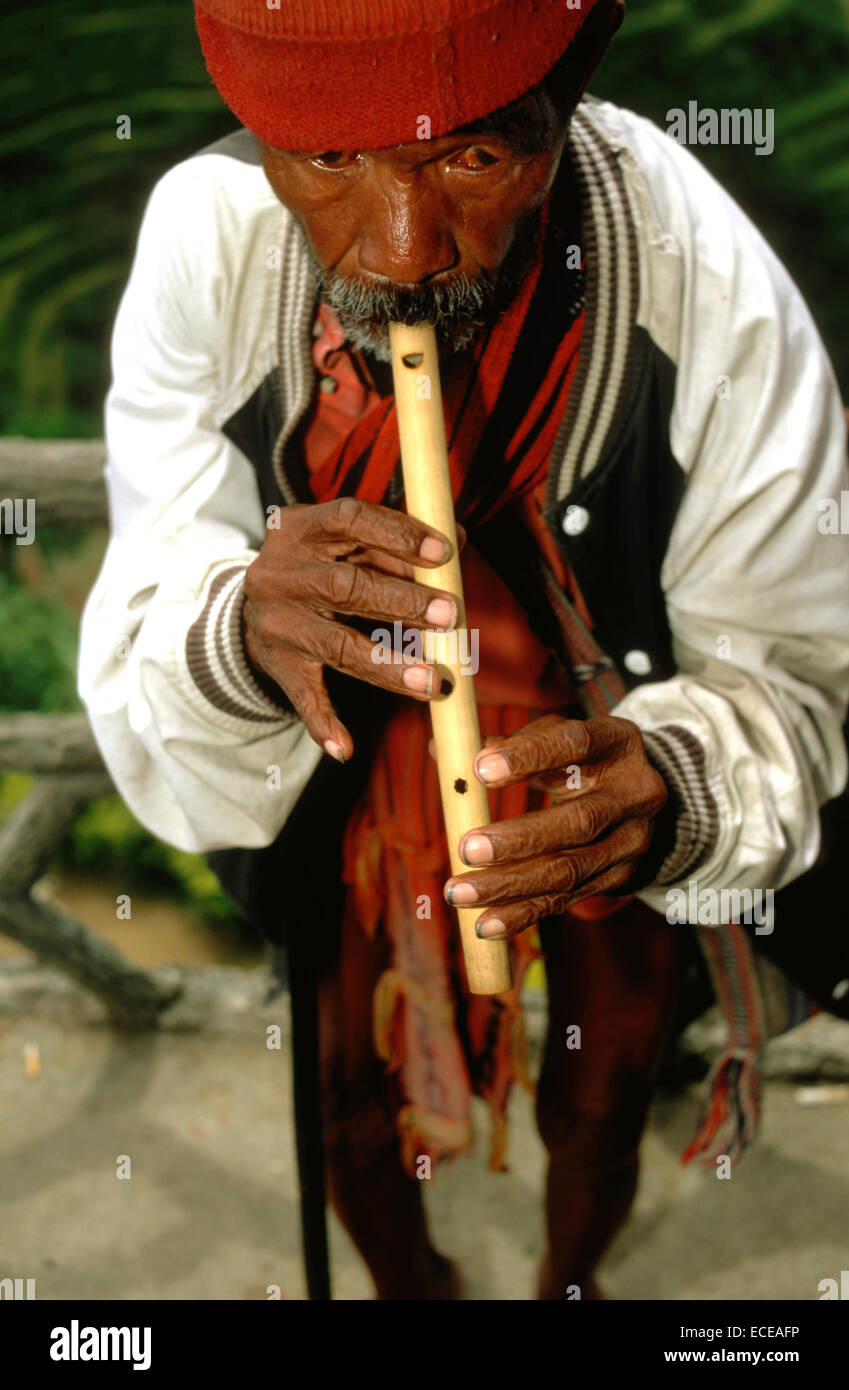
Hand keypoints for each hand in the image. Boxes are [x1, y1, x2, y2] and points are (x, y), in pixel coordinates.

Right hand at [243, 497, 462, 759]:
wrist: (251, 610)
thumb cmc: (321, 566)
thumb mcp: (348, 544)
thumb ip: (397, 543)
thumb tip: (456, 542)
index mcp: (299, 529)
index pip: (350, 518)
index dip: (398, 534)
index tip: (444, 552)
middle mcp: (280, 574)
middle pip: (344, 587)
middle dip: (402, 602)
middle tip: (450, 616)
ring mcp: (277, 623)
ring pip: (336, 646)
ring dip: (387, 667)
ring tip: (433, 684)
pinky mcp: (279, 666)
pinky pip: (303, 698)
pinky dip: (324, 724)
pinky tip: (346, 749)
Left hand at [442, 713, 666, 938]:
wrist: (638, 797)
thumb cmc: (578, 758)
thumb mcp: (553, 737)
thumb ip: (505, 743)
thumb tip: (444, 752)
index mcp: (616, 742)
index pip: (574, 743)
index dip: (528, 755)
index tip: (479, 769)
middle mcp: (634, 793)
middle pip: (578, 821)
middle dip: (518, 839)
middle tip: (465, 848)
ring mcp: (632, 841)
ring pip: (568, 870)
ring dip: (509, 885)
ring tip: (458, 892)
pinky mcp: (620, 878)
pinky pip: (565, 900)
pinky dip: (521, 915)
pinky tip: (483, 925)